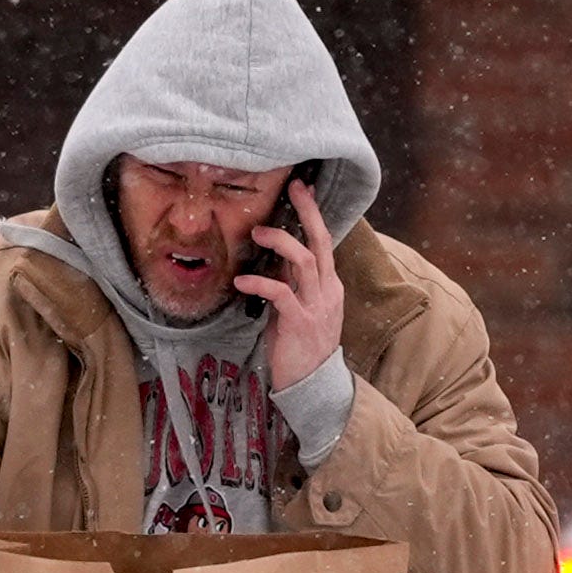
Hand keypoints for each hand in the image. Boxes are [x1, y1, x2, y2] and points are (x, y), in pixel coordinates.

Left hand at [237, 177, 343, 392]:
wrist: (313, 385)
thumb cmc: (301, 347)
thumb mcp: (300, 308)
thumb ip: (293, 284)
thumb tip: (277, 259)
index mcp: (329, 286)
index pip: (324, 242)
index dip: (313, 215)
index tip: (302, 190)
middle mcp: (328, 291)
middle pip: (322, 242)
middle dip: (308, 212)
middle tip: (294, 188)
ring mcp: (317, 306)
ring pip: (306, 261)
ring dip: (281, 242)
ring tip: (256, 234)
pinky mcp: (300, 323)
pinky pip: (282, 293)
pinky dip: (261, 283)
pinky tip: (241, 282)